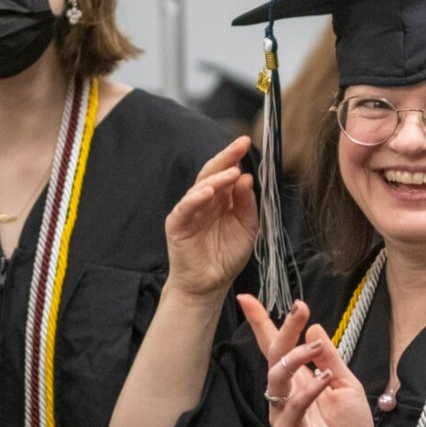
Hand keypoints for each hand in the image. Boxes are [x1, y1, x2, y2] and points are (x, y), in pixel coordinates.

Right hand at [165, 136, 257, 296]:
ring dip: (216, 178)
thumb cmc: (227, 256)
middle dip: (226, 158)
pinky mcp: (177, 224)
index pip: (226, 172)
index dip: (235, 157)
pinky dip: (195, 199)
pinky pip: (185, 208)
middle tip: (240, 145)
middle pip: (212, 173)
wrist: (209, 285)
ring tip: (232, 172)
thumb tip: (247, 177)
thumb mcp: (247, 227)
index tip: (246, 141)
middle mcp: (204, 201)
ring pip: (200, 187)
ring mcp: (189, 211)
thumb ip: (247, 203)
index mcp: (221, 199)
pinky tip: (207, 192)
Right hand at [238, 295, 392, 426]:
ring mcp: (283, 412)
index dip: (261, 322)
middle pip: (274, 353)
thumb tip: (314, 328)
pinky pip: (291, 406)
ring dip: (295, 357)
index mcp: (298, 379)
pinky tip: (324, 379)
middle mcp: (285, 392)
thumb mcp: (346, 384)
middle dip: (285, 328)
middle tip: (300, 308)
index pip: (276, 346)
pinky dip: (308, 389)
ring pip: (276, 376)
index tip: (247, 298)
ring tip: (315, 348)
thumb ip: (330, 358)